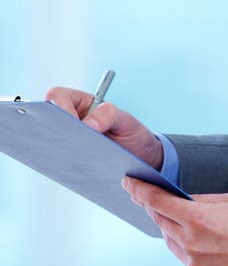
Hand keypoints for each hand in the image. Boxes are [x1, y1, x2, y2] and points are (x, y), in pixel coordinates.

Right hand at [45, 86, 163, 169]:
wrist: (140, 158)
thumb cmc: (132, 133)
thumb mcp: (126, 121)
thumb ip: (109, 115)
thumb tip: (87, 125)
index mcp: (81, 102)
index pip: (58, 96)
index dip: (60, 107)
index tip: (74, 124)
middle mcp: (71, 119)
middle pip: (48, 119)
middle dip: (53, 130)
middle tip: (69, 144)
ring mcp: (69, 139)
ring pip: (51, 142)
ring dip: (58, 149)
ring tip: (77, 158)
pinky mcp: (70, 158)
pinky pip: (59, 159)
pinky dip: (64, 163)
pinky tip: (76, 169)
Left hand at [123, 179, 227, 265]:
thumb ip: (201, 200)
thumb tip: (184, 200)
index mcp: (198, 219)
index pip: (157, 203)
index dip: (140, 191)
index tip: (128, 182)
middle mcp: (191, 244)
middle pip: (161, 222)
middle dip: (154, 208)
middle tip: (148, 196)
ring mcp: (195, 264)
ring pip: (171, 241)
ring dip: (171, 227)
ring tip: (179, 216)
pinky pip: (185, 257)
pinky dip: (186, 245)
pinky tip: (200, 237)